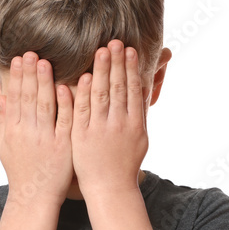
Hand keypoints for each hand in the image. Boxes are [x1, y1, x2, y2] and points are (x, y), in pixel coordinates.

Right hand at [0, 52, 73, 206]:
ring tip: (46, 62)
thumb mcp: (5, 144)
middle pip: (28, 98)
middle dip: (29, 73)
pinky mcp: (63, 146)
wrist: (34, 196)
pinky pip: (64, 122)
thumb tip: (1, 94)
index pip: (14, 98)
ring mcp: (46, 139)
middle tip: (32, 52)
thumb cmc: (21, 169)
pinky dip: (64, 104)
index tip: (18, 58)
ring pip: (45, 106)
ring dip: (44, 83)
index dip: (15, 77)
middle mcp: (27, 133)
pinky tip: (65, 87)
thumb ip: (5, 118)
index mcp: (13, 130)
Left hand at [67, 40, 145, 197]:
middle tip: (115, 41)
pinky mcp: (82, 136)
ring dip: (102, 71)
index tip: (130, 50)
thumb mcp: (141, 137)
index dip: (131, 69)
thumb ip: (141, 111)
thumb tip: (146, 86)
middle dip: (117, 63)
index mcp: (135, 124)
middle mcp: (119, 125)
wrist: (109, 188)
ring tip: (102, 50)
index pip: (134, 90)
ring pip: (101, 95)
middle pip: (118, 88)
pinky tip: (85, 76)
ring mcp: (100, 130)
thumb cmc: (125, 162)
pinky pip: (82, 111)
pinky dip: (83, 93)